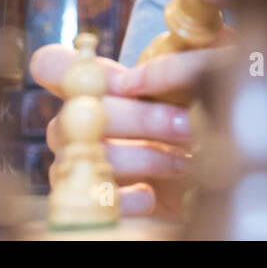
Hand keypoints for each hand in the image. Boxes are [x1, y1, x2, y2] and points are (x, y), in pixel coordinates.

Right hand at [29, 43, 229, 216]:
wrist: (216, 175)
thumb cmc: (203, 114)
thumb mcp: (205, 77)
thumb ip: (181, 64)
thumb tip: (139, 79)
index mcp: (93, 85)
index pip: (49, 65)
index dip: (76, 70)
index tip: (128, 84)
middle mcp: (75, 122)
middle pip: (78, 112)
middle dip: (140, 118)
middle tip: (185, 125)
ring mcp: (77, 163)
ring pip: (89, 154)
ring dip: (144, 156)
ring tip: (183, 161)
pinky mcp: (91, 203)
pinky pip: (91, 200)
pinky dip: (126, 197)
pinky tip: (152, 194)